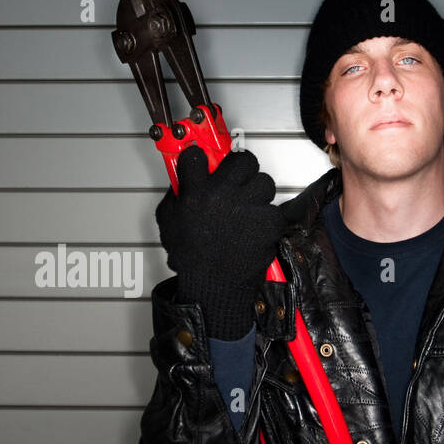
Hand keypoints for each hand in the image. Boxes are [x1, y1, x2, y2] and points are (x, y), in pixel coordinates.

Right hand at [154, 146, 284, 338]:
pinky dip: (266, 219)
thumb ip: (176, 196)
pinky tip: (254, 230)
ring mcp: (248, 207)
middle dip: (241, 169)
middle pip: (242, 160)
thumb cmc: (192, 259)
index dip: (201, 158)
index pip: (197, 155)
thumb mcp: (169, 222)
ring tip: (247, 210)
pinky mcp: (269, 222)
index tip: (205, 163)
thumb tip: (183, 179)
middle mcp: (222, 195)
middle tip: (237, 182)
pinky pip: (274, 209)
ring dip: (257, 194)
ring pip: (264, 181)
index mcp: (195, 193)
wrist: (213, 287)